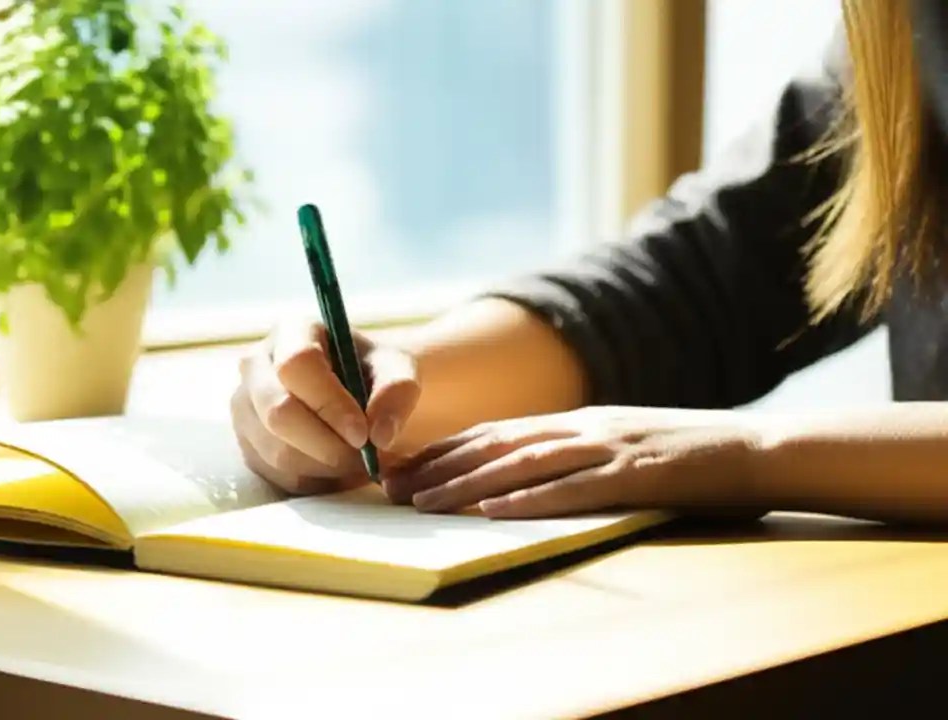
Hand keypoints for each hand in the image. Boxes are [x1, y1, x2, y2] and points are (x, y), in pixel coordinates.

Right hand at [231, 320, 420, 493]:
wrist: (362, 397)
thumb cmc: (376, 376)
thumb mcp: (400, 372)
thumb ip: (397, 392)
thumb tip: (378, 434)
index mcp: (293, 332)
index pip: (297, 364)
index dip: (329, 403)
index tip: (362, 434)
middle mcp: (257, 365)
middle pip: (277, 411)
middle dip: (325, 444)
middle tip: (363, 457)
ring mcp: (245, 407)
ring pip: (276, 450)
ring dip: (324, 466)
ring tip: (357, 461)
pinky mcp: (247, 443)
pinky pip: (276, 475)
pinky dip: (314, 481)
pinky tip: (337, 468)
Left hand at [385, 406, 766, 517]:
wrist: (758, 449)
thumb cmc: (689, 455)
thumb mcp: (622, 442)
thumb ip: (577, 451)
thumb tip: (525, 471)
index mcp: (579, 420)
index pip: (498, 432)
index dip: (448, 448)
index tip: (406, 466)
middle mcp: (584, 427)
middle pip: (497, 444)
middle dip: (441, 465)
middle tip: (394, 486)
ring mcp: (609, 448)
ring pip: (523, 464)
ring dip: (469, 484)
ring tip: (427, 503)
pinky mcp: (636, 476)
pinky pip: (574, 490)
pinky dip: (529, 500)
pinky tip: (494, 511)